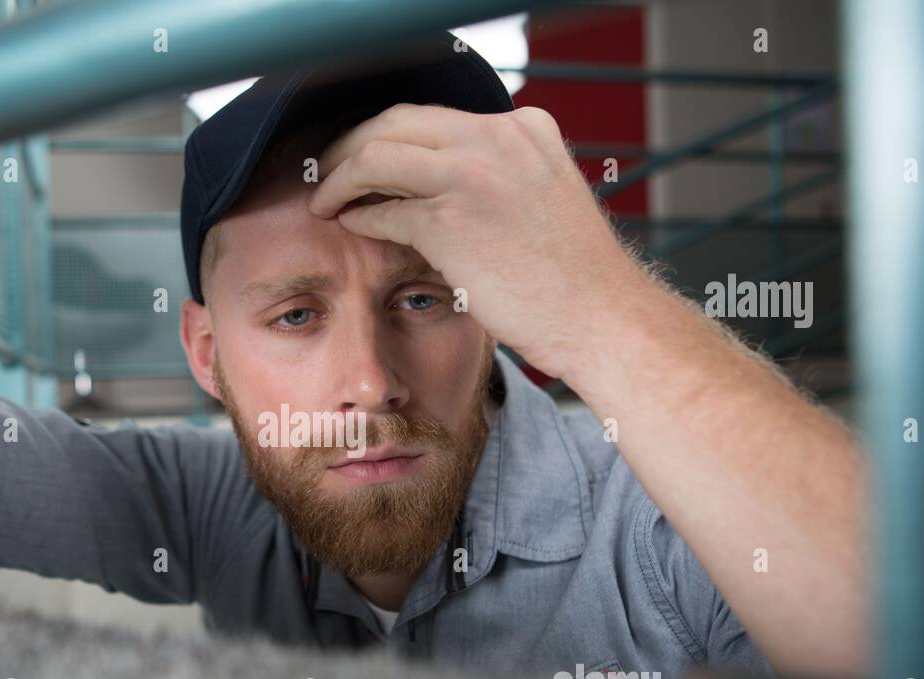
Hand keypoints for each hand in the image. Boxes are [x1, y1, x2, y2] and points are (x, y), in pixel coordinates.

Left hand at [307, 103, 652, 379]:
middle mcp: (497, 139)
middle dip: (352, 144)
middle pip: (397, 122)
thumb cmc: (572, 276)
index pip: (435, 117)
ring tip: (322, 198)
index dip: (389, 135)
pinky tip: (350, 225)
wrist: (600, 317)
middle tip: (328, 170)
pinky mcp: (449, 220)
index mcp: (525, 128)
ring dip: (340, 176)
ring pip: (376, 155)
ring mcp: (471, 176)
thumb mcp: (543, 196)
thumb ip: (502, 175)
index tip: (365, 155)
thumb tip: (439, 180)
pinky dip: (359, 215)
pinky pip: (383, 209)